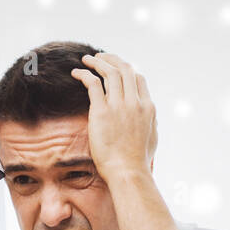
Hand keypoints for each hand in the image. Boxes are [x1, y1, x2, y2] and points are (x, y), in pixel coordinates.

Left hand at [69, 52, 157, 181]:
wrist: (128, 172)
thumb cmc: (138, 163)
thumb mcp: (152, 140)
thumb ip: (151, 125)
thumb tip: (151, 120)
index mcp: (148, 108)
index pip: (138, 79)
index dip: (126, 70)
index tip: (116, 69)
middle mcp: (135, 102)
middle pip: (124, 70)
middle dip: (112, 59)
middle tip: (100, 57)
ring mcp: (119, 105)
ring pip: (109, 72)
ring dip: (97, 62)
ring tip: (87, 59)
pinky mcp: (102, 111)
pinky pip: (93, 83)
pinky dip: (84, 74)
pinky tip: (77, 72)